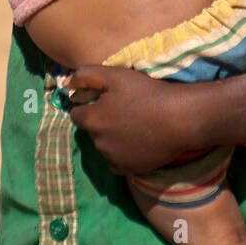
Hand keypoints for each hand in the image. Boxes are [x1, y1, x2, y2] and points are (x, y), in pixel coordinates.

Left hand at [65, 65, 203, 173]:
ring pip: (105, 146)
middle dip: (101, 121)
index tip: (104, 101)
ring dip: (112, 137)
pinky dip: (122, 153)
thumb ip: (86, 75)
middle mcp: (99, 143)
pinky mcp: (129, 169)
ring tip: (134, 124)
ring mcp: (114, 158)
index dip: (88, 106)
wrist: (179, 118)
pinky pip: (117, 162)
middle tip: (123, 110)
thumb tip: (66, 83)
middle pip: (92, 131)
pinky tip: (137, 141)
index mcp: (93, 120)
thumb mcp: (115, 75)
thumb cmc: (146, 93)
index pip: (76, 115)